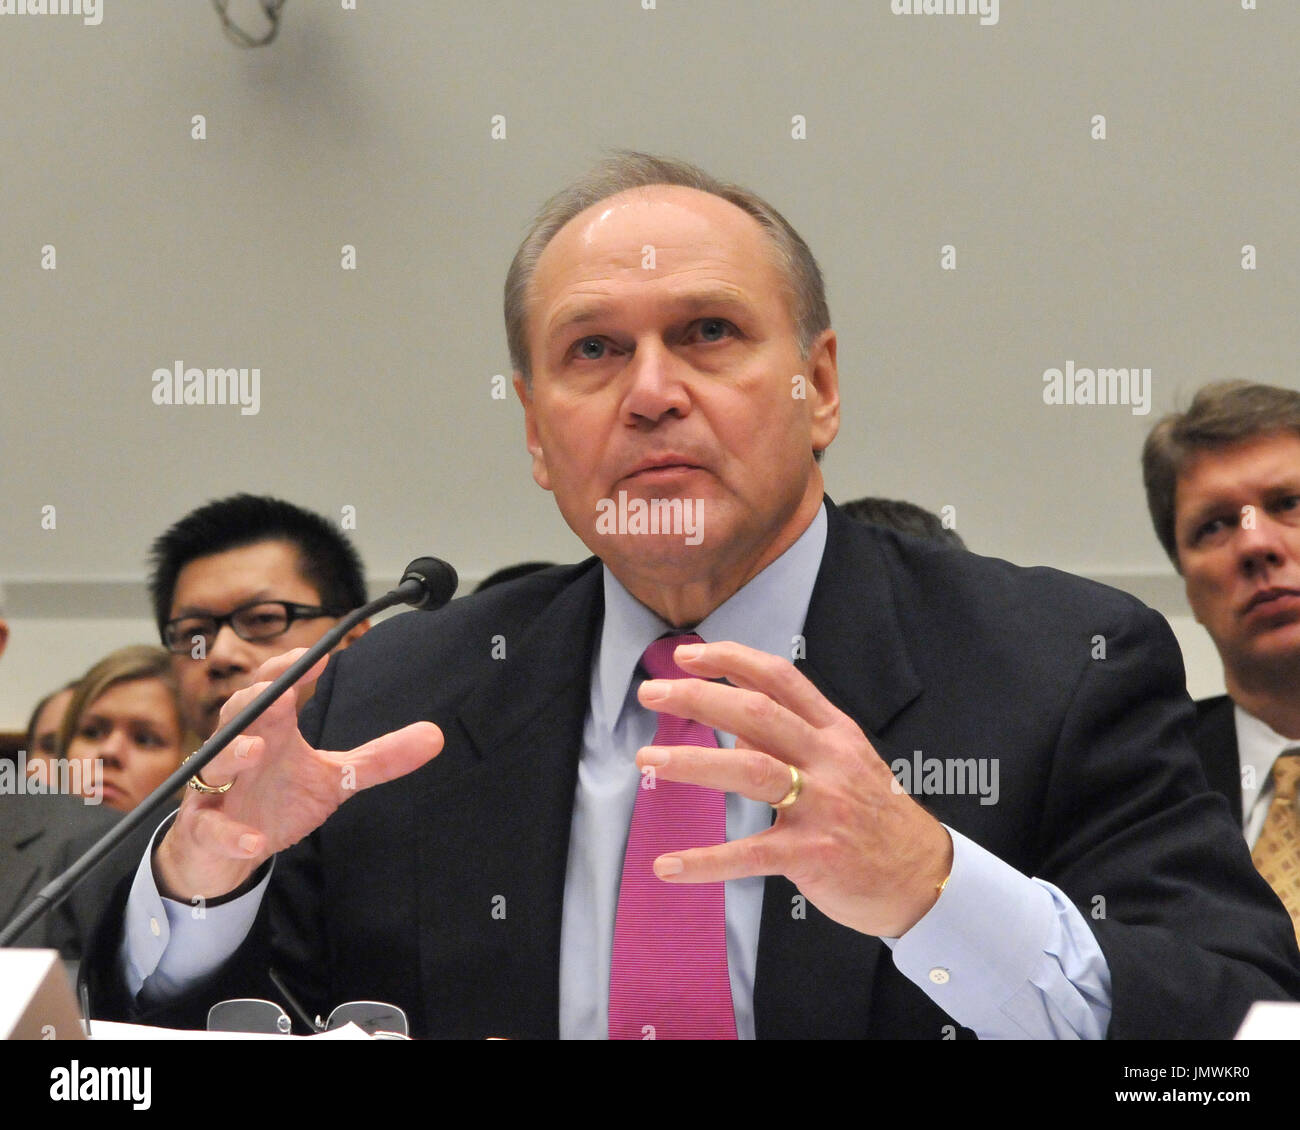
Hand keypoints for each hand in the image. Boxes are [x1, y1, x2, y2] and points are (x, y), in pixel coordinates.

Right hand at [155, 649, 442, 900]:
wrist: (229, 853)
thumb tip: (436, 736)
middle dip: (254, 700)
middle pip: (237, 713)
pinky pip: (210, 827)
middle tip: (278, 693)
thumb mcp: (334, 779)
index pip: (274, 688)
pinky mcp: (204, 828)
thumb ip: (379, 758)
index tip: (318, 657)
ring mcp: (217, 789)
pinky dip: (231, 833)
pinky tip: (256, 840)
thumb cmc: (277, 801)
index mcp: (271, 731)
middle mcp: (241, 751)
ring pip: (215, 761)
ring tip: (256, 751)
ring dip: (234, 753)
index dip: (290, 670)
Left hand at [635, 640, 951, 937]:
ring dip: (693, 762)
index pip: (779, 678)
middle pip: (758, 713)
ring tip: (647, 760)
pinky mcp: (814, 855)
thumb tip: (733, 730)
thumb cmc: (875, 818)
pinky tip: (668, 865)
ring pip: (751, 772)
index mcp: (833, 732)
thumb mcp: (845, 763)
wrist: (924, 878)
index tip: (686, 654)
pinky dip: (705, 862)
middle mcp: (828, 760)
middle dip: (700, 698)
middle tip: (652, 693)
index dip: (730, 660)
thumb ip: (792, 741)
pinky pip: (750, 855)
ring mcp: (822, 806)